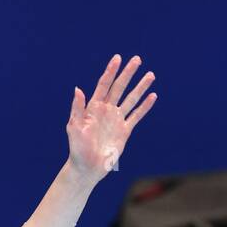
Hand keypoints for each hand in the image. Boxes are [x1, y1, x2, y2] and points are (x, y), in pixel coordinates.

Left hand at [67, 55, 156, 179]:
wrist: (87, 168)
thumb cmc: (77, 149)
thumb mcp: (74, 128)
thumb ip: (77, 108)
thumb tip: (78, 89)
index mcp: (93, 108)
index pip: (104, 85)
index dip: (110, 71)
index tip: (118, 58)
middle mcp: (106, 111)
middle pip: (119, 88)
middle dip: (128, 74)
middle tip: (137, 59)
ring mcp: (116, 120)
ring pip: (131, 99)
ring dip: (140, 87)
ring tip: (150, 75)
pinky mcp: (124, 131)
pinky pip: (136, 115)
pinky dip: (145, 106)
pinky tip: (153, 96)